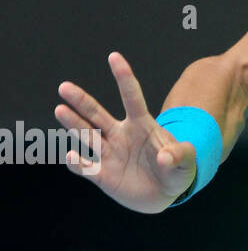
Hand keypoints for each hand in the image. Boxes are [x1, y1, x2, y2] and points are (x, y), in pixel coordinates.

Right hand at [55, 52, 196, 212]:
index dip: (124, 78)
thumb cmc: (176, 171)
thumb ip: (180, 156)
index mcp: (141, 126)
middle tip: (64, 87)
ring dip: (73, 123)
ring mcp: (110, 154)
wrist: (165, 193)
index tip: (114, 56)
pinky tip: (72, 156)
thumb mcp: (185, 163)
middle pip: (97, 114)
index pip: (132, 98)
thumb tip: (165, 157)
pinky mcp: (103, 175)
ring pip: (87, 136)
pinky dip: (78, 163)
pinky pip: (86, 168)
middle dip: (81, 101)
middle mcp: (120, 135)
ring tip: (60, 109)